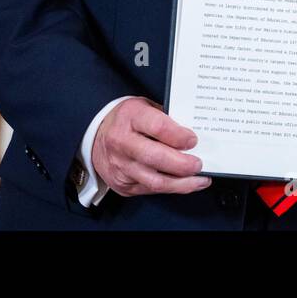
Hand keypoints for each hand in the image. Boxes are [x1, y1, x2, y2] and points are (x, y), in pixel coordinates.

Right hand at [92, 96, 211, 196]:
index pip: (157, 127)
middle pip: (155, 157)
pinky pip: (150, 190)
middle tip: (199, 164)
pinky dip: (171, 188)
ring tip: (200, 179)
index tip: (194, 140)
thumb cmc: (128, 120)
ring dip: (181, 183)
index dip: (178, 136)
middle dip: (182, 164)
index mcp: (131, 116)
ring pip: (154, 181)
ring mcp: (120, 166)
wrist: (96, 138)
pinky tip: (185, 184)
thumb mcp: (145, 107)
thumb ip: (167, 118)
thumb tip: (195, 132)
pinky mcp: (122, 184)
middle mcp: (122, 142)